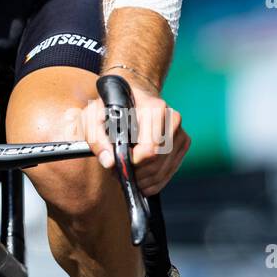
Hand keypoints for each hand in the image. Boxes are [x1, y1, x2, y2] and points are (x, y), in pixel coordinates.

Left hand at [81, 76, 189, 196]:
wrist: (130, 95)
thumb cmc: (111, 106)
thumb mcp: (94, 116)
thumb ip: (96, 138)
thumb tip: (109, 162)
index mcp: (154, 109)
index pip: (150, 149)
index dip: (132, 163)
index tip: (118, 162)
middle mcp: (172, 119)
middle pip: (157, 162)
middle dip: (135, 173)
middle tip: (116, 172)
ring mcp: (180, 131)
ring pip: (164, 170)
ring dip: (143, 179)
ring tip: (126, 172)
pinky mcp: (182, 143)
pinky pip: (170, 172)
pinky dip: (154, 181)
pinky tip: (139, 177)